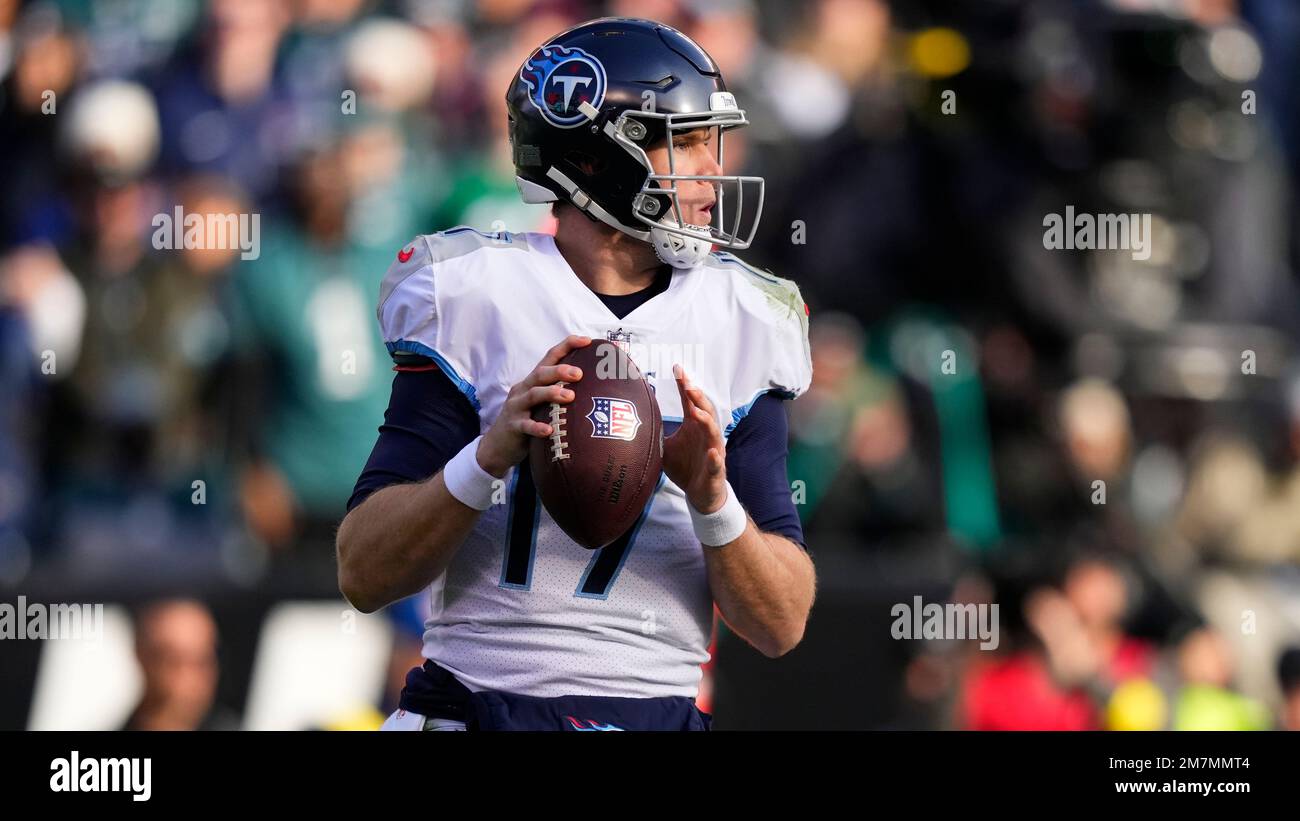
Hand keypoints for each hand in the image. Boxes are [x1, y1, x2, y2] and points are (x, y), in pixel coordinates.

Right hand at [476, 334, 589, 477]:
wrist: (498, 445)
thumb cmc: (527, 420)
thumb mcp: (541, 403)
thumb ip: (559, 393)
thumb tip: (595, 388)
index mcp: (533, 381)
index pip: (550, 356)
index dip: (567, 345)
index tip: (587, 340)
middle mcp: (524, 389)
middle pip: (541, 373)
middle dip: (560, 371)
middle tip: (579, 373)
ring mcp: (516, 407)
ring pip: (533, 395)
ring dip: (551, 393)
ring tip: (570, 397)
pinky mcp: (513, 426)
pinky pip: (525, 425)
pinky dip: (537, 426)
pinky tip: (549, 430)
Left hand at [663, 364, 726, 512]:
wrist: (701, 493)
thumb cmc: (686, 467)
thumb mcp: (665, 448)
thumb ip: (655, 433)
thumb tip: (630, 422)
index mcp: (694, 426)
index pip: (690, 401)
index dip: (685, 385)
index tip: (677, 368)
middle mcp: (706, 434)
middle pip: (705, 410)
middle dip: (697, 397)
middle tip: (687, 384)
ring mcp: (714, 451)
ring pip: (713, 432)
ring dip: (706, 421)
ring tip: (696, 411)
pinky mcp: (716, 470)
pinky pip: (717, 463)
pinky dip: (715, 457)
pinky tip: (712, 452)